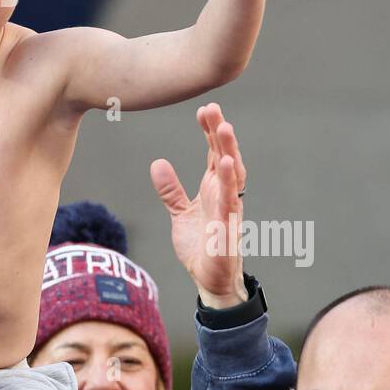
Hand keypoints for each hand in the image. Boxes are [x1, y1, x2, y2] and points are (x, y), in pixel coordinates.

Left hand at [149, 102, 248, 307]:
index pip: (213, 154)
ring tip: (224, 128)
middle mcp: (224, 194)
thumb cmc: (201, 246)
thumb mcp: (180, 213)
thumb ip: (171, 190)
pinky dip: (226, 182)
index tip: (204, 110)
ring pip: (231, 175)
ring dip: (228, 151)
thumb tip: (158, 162)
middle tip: (213, 108)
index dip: (210, 132)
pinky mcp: (227, 227)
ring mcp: (228, 209)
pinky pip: (229, 201)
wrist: (210, 281)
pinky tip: (224, 163)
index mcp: (213, 189)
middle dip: (220, 133)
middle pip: (224, 157)